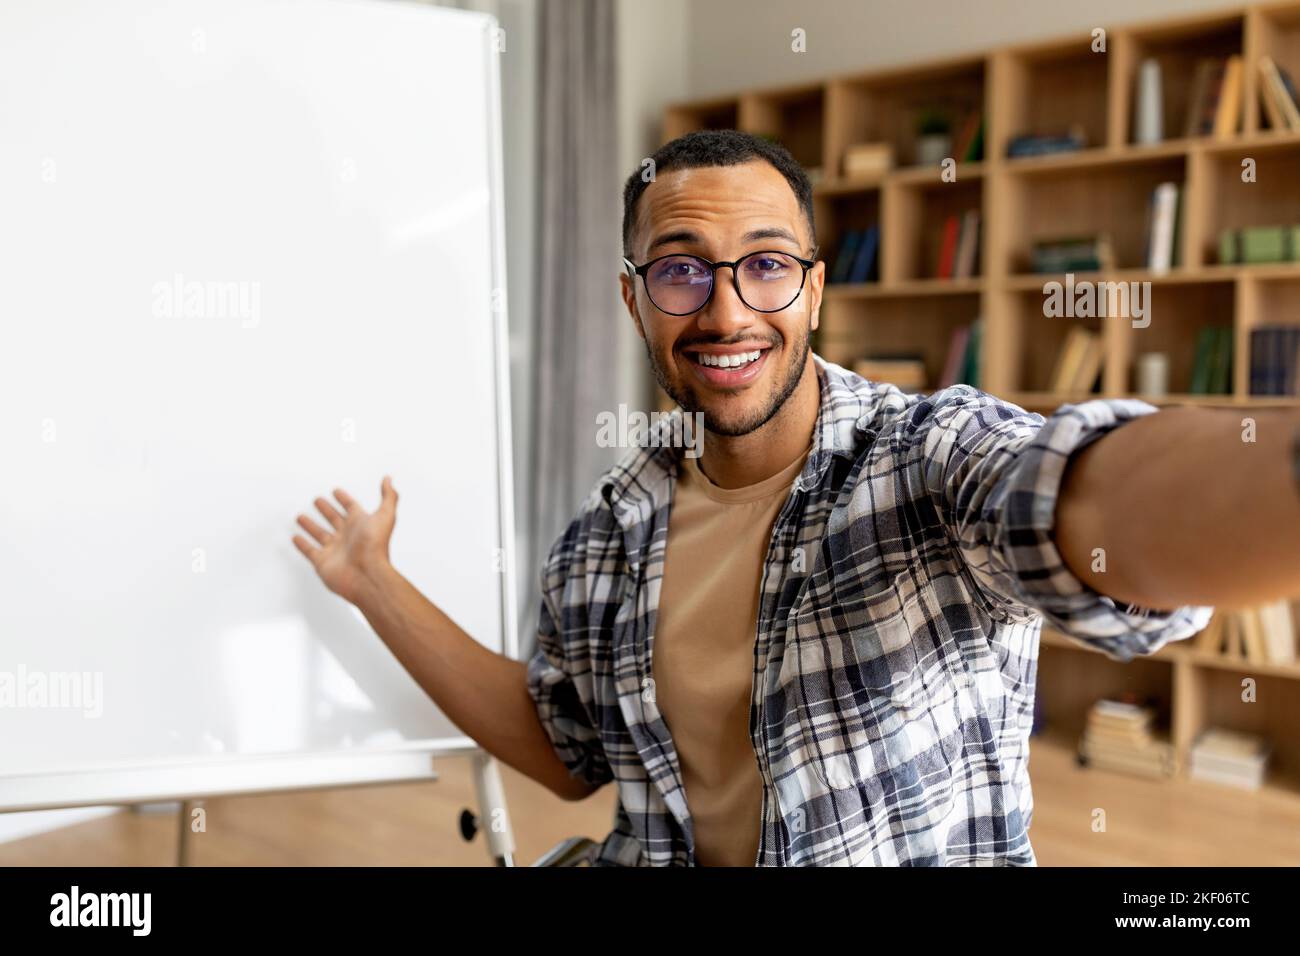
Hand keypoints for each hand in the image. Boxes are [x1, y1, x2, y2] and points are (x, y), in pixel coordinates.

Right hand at [292, 476, 398, 604]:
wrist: (366, 575)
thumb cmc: (376, 546)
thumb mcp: (385, 515)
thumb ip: (389, 496)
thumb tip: (389, 479)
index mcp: (361, 524)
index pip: (351, 507)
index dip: (344, 499)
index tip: (336, 491)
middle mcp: (348, 536)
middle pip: (334, 519)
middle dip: (326, 509)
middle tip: (317, 500)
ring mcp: (335, 550)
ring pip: (320, 534)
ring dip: (311, 525)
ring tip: (300, 517)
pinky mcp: (322, 562)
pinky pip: (309, 551)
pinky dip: (302, 545)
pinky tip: (296, 538)